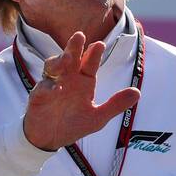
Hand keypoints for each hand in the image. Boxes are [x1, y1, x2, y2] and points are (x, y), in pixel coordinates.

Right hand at [22, 31, 140, 151]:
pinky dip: (49, 87)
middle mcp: (68, 79)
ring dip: (58, 61)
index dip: (93, 54)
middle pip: (70, 58)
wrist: (50, 139)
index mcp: (83, 81)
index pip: (89, 63)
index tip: (99, 44)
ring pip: (53, 66)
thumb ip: (115, 105)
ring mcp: (52, 85)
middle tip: (79, 36)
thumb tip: (137, 93)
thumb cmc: (74, 125)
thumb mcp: (97, 117)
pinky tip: (57, 89)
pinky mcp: (38, 96)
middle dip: (74, 47)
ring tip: (66, 60)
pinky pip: (42, 88)